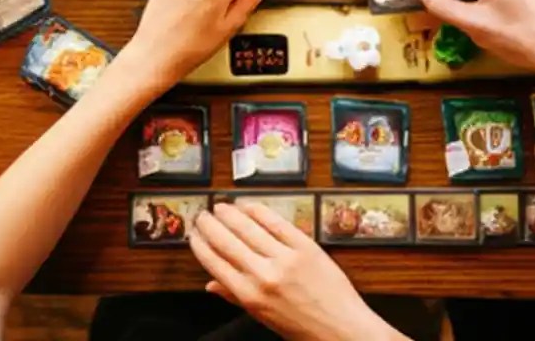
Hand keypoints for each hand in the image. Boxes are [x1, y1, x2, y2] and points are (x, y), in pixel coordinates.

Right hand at [190, 202, 403, 340]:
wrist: (342, 329)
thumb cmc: (304, 328)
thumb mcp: (264, 318)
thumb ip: (236, 297)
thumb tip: (210, 286)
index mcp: (250, 296)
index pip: (215, 264)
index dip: (200, 245)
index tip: (193, 235)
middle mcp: (264, 276)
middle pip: (227, 242)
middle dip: (210, 226)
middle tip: (202, 215)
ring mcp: (286, 259)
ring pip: (249, 228)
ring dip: (230, 214)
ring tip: (221, 207)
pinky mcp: (306, 247)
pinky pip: (277, 223)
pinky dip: (259, 211)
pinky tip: (248, 206)